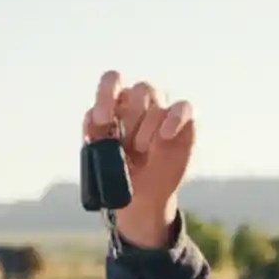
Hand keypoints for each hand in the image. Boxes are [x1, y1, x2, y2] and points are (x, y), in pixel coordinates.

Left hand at [82, 70, 195, 247]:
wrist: (141, 196)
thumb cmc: (118, 172)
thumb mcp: (97, 155)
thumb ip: (94, 133)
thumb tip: (96, 116)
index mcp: (115, 104)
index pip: (112, 81)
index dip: (106, 95)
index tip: (103, 120)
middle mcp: (139, 103)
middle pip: (139, 91)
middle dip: (131, 118)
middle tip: (127, 145)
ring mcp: (162, 110)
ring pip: (157, 102)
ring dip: (147, 127)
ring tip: (143, 151)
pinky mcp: (184, 122)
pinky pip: (182, 108)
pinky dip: (173, 119)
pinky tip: (165, 136)